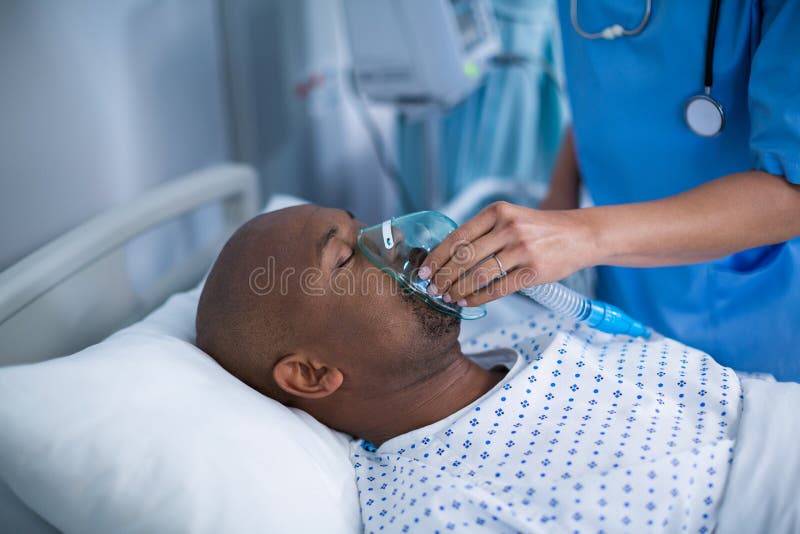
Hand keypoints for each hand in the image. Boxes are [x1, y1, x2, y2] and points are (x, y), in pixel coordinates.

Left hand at [418, 202, 595, 306]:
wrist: (579, 235)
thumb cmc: (538, 230)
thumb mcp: (510, 219)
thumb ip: (483, 232)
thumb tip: (446, 257)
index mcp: (497, 212)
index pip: (457, 237)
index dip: (436, 258)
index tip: (423, 272)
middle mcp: (508, 227)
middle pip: (464, 258)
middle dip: (443, 277)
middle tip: (432, 290)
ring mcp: (522, 248)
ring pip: (478, 275)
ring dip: (457, 290)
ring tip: (448, 298)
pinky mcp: (534, 270)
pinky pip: (497, 288)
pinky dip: (477, 299)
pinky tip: (468, 303)